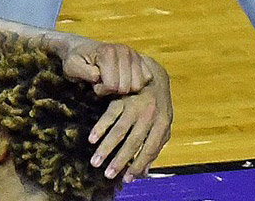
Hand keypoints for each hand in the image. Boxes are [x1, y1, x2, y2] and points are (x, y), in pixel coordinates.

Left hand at [60, 40, 151, 96]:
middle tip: (102, 81)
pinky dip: (134, 84)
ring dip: (123, 87)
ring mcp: (135, 54)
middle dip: (112, 90)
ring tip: (111, 79)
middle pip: (126, 88)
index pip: (112, 86)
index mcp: (108, 52)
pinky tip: (122, 78)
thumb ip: (83, 72)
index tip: (93, 82)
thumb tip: (98, 77)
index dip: (100, 89)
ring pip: (137, 86)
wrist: (81, 48)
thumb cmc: (75, 59)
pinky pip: (146, 80)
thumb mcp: (72, 67)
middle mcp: (125, 51)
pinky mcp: (142, 60)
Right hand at [85, 68, 172, 183]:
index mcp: (162, 124)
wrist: (153, 76)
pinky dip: (100, 127)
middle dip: (119, 160)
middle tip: (107, 175)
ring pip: (118, 130)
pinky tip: (91, 139)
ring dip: (105, 147)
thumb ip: (155, 147)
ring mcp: (134, 106)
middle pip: (132, 142)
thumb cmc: (158, 107)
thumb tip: (144, 172)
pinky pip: (109, 115)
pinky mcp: (121, 98)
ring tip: (95, 162)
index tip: (126, 179)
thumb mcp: (162, 125)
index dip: (138, 165)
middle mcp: (149, 116)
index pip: (149, 149)